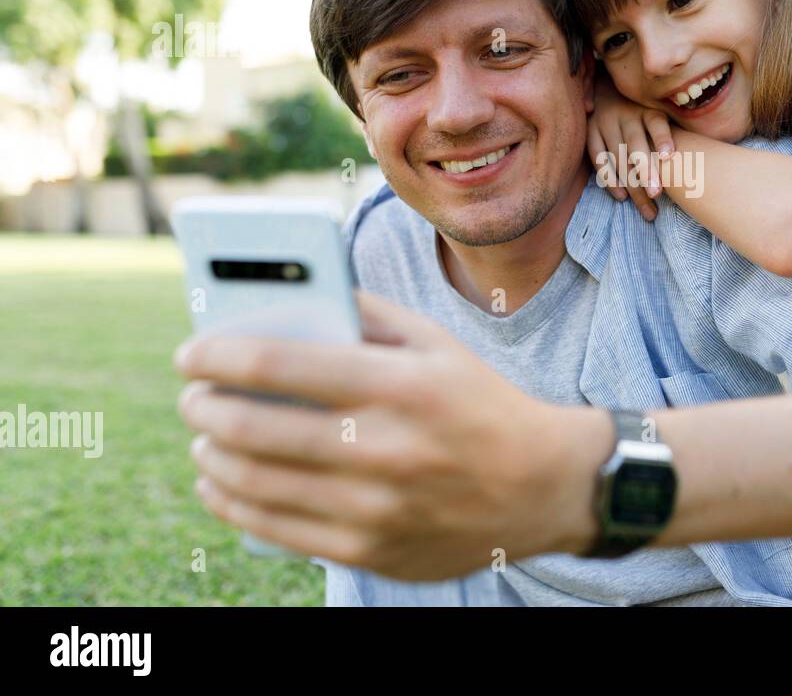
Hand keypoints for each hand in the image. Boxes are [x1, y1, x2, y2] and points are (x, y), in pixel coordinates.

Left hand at [175, 291, 610, 580]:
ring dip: (209, 455)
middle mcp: (384, 448)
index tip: (191, 352)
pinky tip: (222, 484)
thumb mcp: (437, 343)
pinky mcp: (370, 550)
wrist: (543, 487)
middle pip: (251, 428)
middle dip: (202, 407)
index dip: (216, 356)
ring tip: (205, 438)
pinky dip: (231, 502)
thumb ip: (366, 314)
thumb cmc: (481, 403)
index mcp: (400, 385)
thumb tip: (288, 298)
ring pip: (252, 483)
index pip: (278, 365)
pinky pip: (273, 529)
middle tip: (194, 395)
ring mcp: (374, 507)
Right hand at [588, 73, 674, 221]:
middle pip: (635, 144)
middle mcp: (626, 114)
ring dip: (632, 185)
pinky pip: (598, 158)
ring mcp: (605, 122)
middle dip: (646, 171)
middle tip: (657, 194)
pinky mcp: (590, 131)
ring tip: (648, 208)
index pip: (656, 123)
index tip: (668, 156)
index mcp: (648, 110)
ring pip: (617, 157)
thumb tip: (699, 163)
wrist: (607, 92)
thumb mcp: (657, 114)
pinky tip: (622, 196)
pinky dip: (609, 179)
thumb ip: (671, 133)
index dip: (662, 138)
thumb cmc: (642, 114)